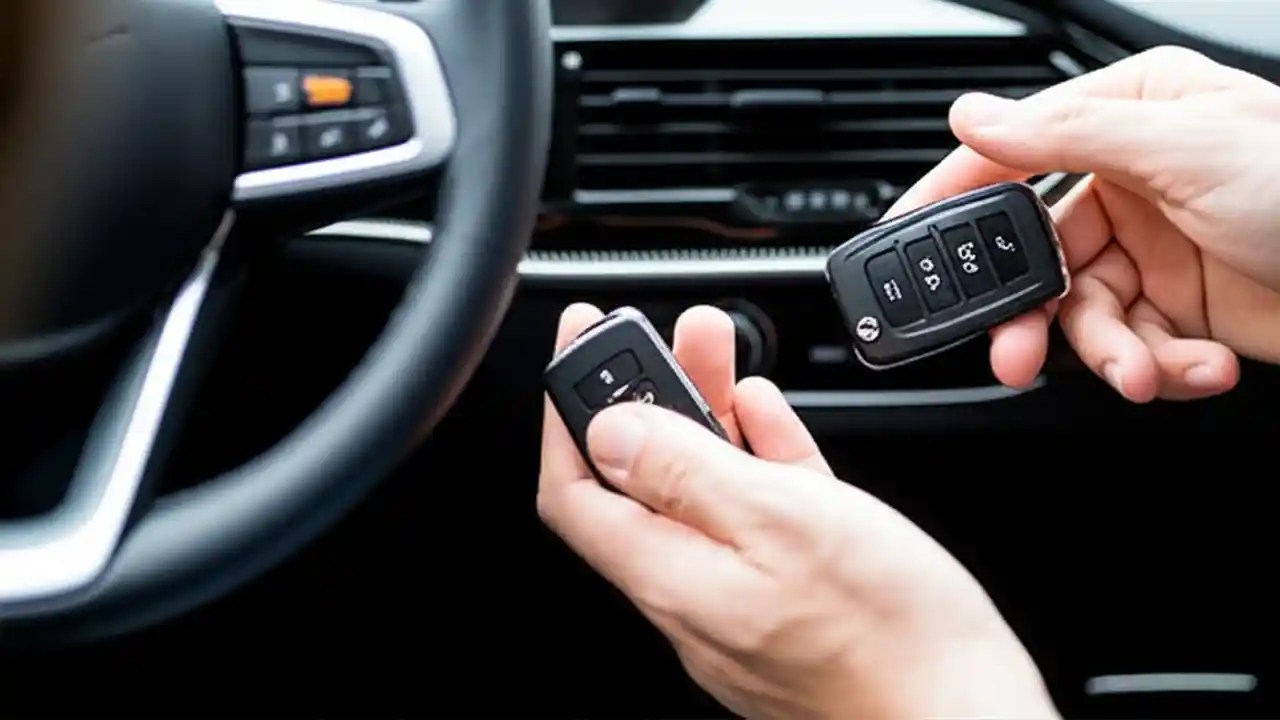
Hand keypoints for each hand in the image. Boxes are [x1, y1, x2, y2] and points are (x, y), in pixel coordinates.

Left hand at [537, 303, 1056, 718]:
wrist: (967, 714)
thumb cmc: (890, 637)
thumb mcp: (781, 522)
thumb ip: (686, 472)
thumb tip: (609, 431)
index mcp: (672, 575)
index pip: (578, 489)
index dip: (567, 412)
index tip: (581, 344)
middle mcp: (694, 593)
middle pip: (643, 480)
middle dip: (649, 396)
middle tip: (668, 334)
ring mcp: (742, 597)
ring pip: (703, 491)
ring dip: (705, 417)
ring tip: (719, 353)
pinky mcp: (791, 597)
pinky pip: (754, 519)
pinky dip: (754, 461)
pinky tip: (764, 420)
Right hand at [888, 45, 1279, 401]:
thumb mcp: (1185, 147)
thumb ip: (1067, 136)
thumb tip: (973, 118)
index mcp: (1130, 118)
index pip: (1015, 154)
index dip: (952, 198)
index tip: (904, 240)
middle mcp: (1135, 183)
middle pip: (1041, 256)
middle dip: (1034, 314)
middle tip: (1018, 353)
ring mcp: (1157, 251)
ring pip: (1084, 317)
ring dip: (1109, 355)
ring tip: (1142, 372)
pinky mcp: (1182, 311)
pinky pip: (1133, 349)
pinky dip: (1160, 369)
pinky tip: (1198, 364)